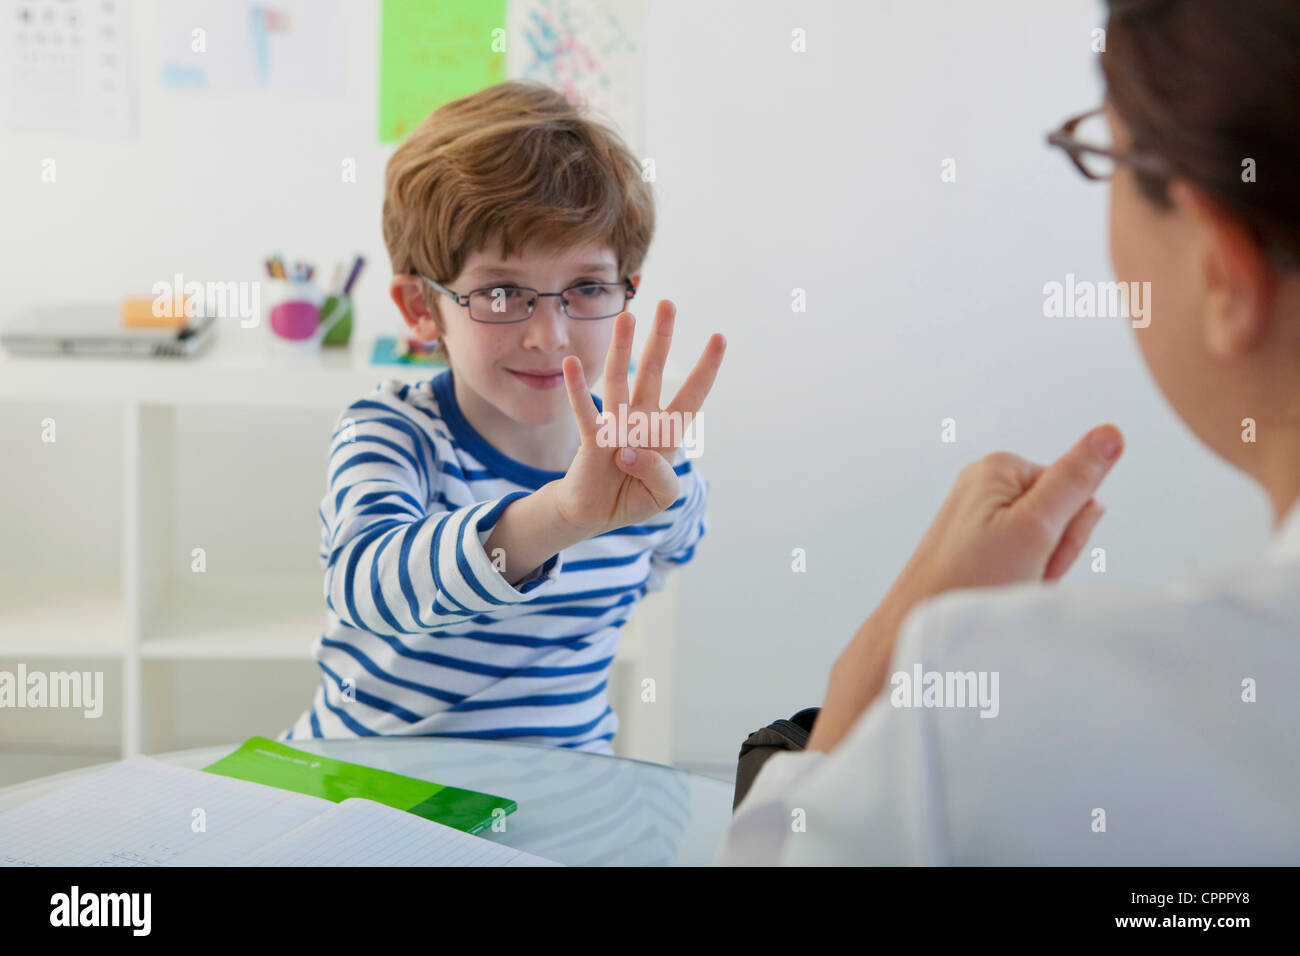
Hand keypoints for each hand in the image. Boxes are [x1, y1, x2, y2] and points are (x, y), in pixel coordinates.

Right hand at [555, 300, 725, 535]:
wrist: (596, 513)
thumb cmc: (632, 497)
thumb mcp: (661, 496)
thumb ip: (660, 476)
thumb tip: (629, 453)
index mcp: (666, 433)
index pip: (691, 395)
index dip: (706, 368)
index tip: (719, 337)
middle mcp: (642, 420)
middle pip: (653, 372)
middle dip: (662, 338)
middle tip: (668, 303)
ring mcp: (616, 426)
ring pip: (620, 380)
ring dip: (623, 348)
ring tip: (627, 316)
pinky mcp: (591, 439)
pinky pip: (585, 411)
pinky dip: (577, 388)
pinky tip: (572, 363)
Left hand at [807, 424, 1123, 751]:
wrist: (916, 627)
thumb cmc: (971, 582)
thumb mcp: (1036, 527)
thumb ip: (1076, 480)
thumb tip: (1111, 432)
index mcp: (1000, 466)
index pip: (1078, 491)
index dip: (1069, 531)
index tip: (1038, 551)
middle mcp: (985, 483)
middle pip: (1061, 514)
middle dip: (1053, 552)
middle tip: (1021, 572)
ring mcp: (978, 514)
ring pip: (1044, 541)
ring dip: (1037, 570)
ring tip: (1005, 583)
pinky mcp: (973, 542)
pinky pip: (1021, 558)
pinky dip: (1019, 578)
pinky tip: (996, 589)